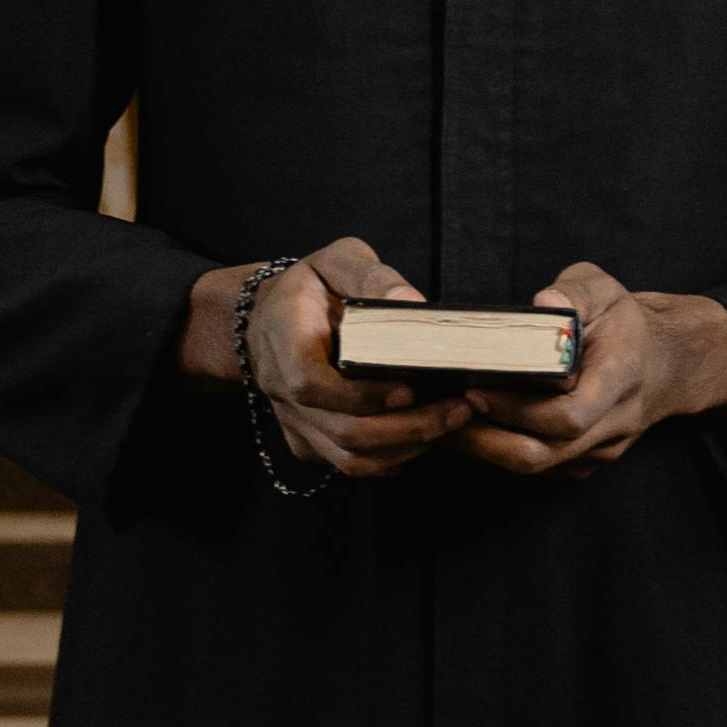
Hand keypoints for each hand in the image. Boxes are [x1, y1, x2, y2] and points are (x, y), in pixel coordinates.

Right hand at [181, 239, 469, 483]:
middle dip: (408, 427)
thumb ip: (372, 277)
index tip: (410, 388)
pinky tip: (426, 434)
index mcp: (283, 340)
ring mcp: (295, 423)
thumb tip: (414, 303)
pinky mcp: (308, 443)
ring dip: (408, 448)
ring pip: (351, 460)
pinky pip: (352, 465)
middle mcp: (283, 391)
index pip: (311, 383)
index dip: (360, 395)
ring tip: (452, 421)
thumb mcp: (337, 260)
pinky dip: (394, 458)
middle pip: (343, 432)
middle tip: (459, 408)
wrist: (267, 319)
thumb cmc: (310, 288)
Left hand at [464, 262, 726, 479]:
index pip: (568, 415)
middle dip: (485, 438)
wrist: (666, 361)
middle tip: (441, 410)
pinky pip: (540, 467)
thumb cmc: (624, 321)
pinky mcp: (585, 461)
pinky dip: (499, 452)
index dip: (516, 409)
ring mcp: (601, 449)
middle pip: (542, 453)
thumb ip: (575, 293)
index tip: (474, 388)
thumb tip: (543, 302)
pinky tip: (470, 428)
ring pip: (536, 466)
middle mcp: (614, 423)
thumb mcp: (604, 289)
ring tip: (444, 420)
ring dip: (484, 449)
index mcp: (621, 377)